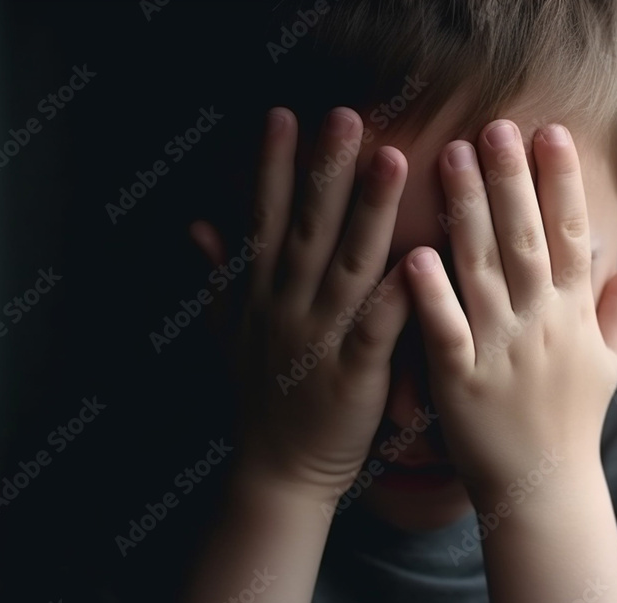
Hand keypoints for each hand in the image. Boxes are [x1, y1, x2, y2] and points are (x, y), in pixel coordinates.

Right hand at [191, 107, 409, 500]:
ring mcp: (321, 340)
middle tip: (344, 117)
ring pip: (348, 266)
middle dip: (324, 170)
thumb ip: (220, 277)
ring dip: (367, 211)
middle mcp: (288, 308)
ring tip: (389, 159)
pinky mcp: (354, 374)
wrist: (277, 472)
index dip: (271, 167)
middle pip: (307, 229)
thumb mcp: (228, 334)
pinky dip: (396, 294)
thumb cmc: (261, 399)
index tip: (283, 116)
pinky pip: (378, 327)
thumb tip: (198, 226)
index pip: (264, 219)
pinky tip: (418, 256)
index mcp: (262, 296)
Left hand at [402, 120, 616, 503]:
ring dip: (468, 213)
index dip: (562, 183)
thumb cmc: (572, 420)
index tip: (550, 134)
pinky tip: (415, 252)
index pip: (572, 236)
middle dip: (511, 180)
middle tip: (493, 126)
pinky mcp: (459, 382)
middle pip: (525, 240)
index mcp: (575, 316)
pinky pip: (445, 329)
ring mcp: (500, 352)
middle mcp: (541, 326)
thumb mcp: (608, 362)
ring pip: (482, 271)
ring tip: (450, 159)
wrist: (544, 489)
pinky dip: (431, 293)